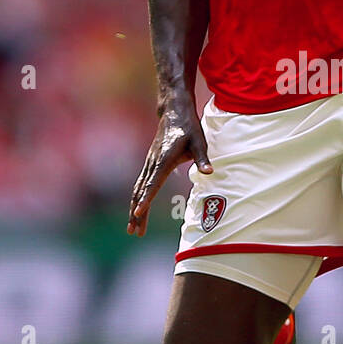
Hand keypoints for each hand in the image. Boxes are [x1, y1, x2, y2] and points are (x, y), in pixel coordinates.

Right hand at [127, 100, 211, 236]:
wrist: (174, 111)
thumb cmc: (189, 127)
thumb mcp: (199, 141)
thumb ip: (202, 158)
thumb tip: (209, 172)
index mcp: (164, 158)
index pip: (153, 182)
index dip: (146, 198)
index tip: (139, 212)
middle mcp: (153, 162)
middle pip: (141, 191)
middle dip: (137, 212)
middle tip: (135, 232)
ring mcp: (149, 163)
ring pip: (138, 190)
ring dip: (134, 209)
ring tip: (133, 229)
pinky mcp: (150, 164)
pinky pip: (141, 185)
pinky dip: (137, 200)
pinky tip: (136, 212)